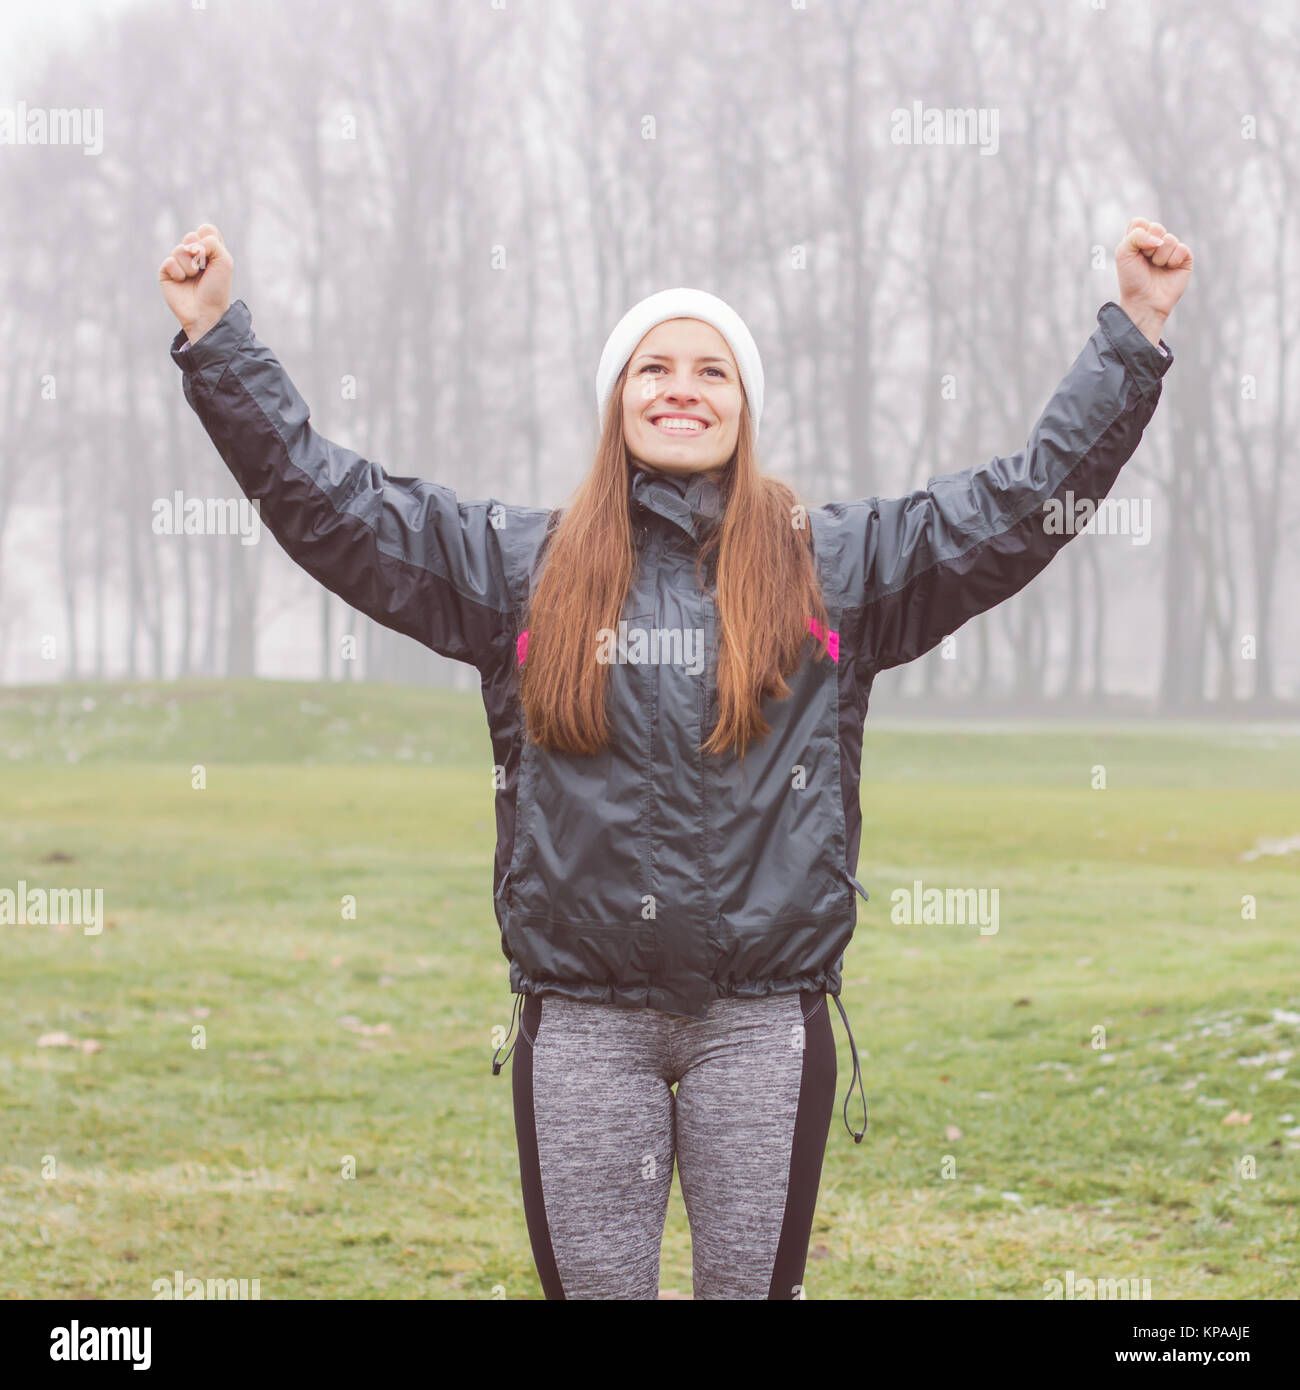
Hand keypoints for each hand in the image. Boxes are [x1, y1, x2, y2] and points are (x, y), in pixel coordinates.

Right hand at [158, 223, 233, 342]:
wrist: (205, 311)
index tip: (214, 255)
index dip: (209, 239)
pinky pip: (169, 261)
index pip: (206, 229)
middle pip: (191, 236)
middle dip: (199, 252)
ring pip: (179, 249)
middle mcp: (193, 255)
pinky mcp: (166, 272)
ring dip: (189, 265)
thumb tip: (191, 243)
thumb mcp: (224, 262)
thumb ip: (212, 242)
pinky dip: (178, 272)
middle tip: (204, 268)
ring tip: (194, 277)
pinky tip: (182, 282)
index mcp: (209, 251)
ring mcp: (179, 263)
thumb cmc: (217, 288)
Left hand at [1115, 218, 1192, 345]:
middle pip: (1156, 227)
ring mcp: (1170, 250)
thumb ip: (1136, 235)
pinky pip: (1182, 248)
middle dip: (1148, 246)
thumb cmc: (1132, 279)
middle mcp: (1155, 242)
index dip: (1137, 235)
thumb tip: (1159, 238)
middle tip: (1145, 261)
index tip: (1133, 251)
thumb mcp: (1123, 254)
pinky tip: (1169, 269)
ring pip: (1169, 239)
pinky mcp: (1184, 258)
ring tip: (1156, 268)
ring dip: (1160, 256)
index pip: (1140, 222)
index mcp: (1139, 240)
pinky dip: (1173, 260)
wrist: (1144, 301)